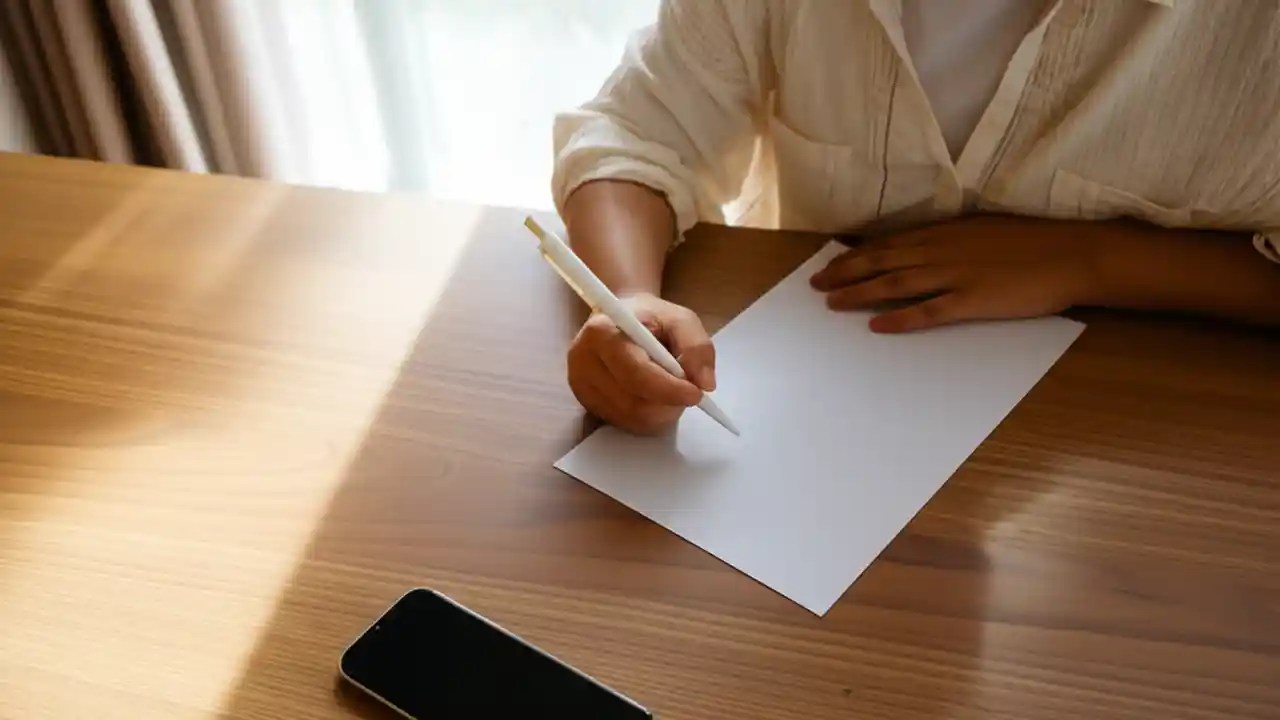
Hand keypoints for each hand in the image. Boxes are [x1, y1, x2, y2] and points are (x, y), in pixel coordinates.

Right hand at [567, 293, 715, 434]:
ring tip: (672, 391)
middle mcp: (582, 361)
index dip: (669, 388)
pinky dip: (649, 417)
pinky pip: (625, 424)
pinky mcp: (586, 403)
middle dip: (669, 403)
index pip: (636, 373)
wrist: (620, 319)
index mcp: (601, 332)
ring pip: (631, 417)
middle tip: (690, 393)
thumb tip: (704, 383)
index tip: (697, 393)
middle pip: (633, 402)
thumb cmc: (649, 317)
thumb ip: (697, 346)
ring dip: (662, 412)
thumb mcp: (680, 319)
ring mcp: (580, 386)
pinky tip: (655, 398)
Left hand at [809, 215, 1099, 331]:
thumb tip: (919, 248)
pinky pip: (928, 311)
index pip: (889, 243)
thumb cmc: (1032, 243)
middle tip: (816, 285)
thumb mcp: (983, 230)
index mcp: (945, 232)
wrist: (1072, 254)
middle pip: (882, 261)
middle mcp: (942, 250)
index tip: (830, 264)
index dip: (855, 255)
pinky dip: (900, 317)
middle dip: (845, 273)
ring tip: (832, 304)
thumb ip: (950, 240)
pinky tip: (876, 325)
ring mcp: (956, 275)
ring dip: (860, 293)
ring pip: (895, 283)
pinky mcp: (972, 301)